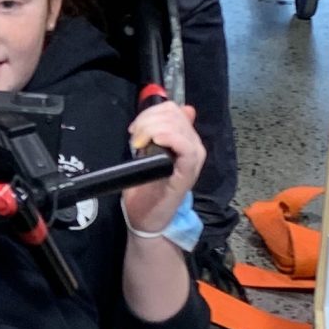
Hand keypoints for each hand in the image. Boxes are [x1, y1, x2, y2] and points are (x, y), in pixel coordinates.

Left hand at [122, 97, 201, 235]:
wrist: (145, 219)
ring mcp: (194, 160)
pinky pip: (186, 148)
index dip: (152, 112)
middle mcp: (194, 146)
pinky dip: (170, 138)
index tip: (135, 127)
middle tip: (134, 139)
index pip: (174, 110)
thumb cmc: (146, 188)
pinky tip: (156, 142)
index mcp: (186, 140)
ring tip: (139, 145)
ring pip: (178, 126)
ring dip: (152, 129)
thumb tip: (185, 109)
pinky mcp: (189, 173)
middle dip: (148, 120)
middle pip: (174, 114)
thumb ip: (162, 132)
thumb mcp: (151, 153)